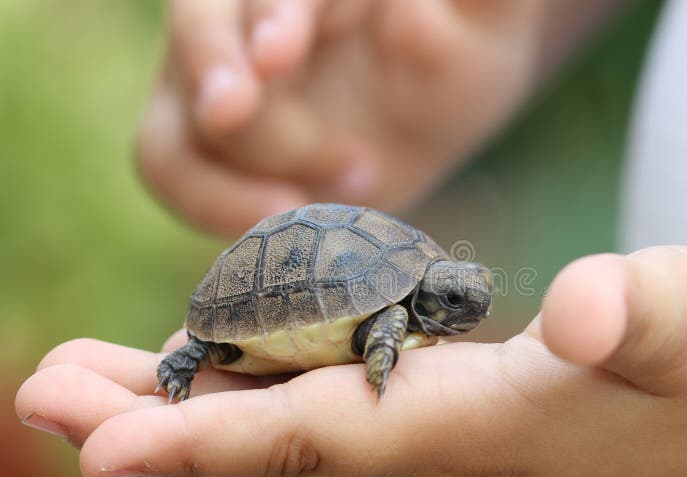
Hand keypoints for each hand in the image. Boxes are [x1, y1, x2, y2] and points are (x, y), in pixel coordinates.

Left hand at [17, 247, 686, 476]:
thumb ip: (632, 316)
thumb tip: (582, 304)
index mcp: (482, 433)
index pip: (321, 439)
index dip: (211, 433)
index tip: (100, 436)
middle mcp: (441, 467)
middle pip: (269, 461)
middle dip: (152, 437)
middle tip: (45, 395)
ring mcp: (440, 466)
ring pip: (282, 456)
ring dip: (181, 425)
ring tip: (92, 386)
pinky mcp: (449, 447)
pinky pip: (321, 439)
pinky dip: (247, 416)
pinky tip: (210, 380)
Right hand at [136, 0, 542, 235]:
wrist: (431, 111)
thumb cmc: (460, 50)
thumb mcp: (486, 19)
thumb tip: (425, 7)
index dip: (267, 11)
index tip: (281, 53)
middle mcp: (246, 20)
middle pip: (196, 28)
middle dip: (210, 67)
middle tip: (231, 111)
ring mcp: (219, 84)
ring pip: (171, 124)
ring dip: (235, 169)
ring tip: (332, 188)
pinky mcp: (211, 149)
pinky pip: (178, 177)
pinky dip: (218, 207)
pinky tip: (289, 217)